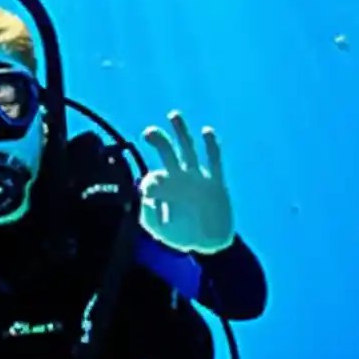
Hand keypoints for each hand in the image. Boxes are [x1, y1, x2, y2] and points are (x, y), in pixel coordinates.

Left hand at [139, 110, 234, 254]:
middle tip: (148, 132)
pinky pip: (214, 161)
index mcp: (164, 190)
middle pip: (168, 153)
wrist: (210, 244)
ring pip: (188, 150)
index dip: (149, 183)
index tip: (149, 193)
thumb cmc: (182, 236)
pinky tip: (206, 131)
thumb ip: (148, 214)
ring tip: (173, 115)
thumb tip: (143, 197)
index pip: (153, 178)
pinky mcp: (215, 183)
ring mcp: (198, 179)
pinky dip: (210, 146)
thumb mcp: (159, 229)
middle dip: (159, 140)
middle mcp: (179, 180)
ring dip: (181, 133)